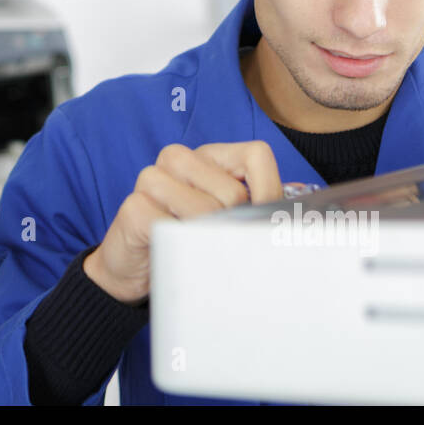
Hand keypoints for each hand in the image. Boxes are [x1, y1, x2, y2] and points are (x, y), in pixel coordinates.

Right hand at [83, 141, 282, 303]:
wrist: (133, 269)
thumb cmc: (185, 240)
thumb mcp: (226, 218)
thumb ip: (255, 206)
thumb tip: (291, 211)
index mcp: (206, 156)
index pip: (256, 155)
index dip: (270, 190)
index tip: (265, 221)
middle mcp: (177, 158)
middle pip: (233, 192)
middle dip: (234, 227)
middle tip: (217, 243)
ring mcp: (152, 178)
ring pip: (207, 211)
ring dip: (207, 240)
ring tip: (194, 247)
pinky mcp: (135, 207)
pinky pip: (177, 229)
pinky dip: (183, 249)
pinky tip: (174, 250)